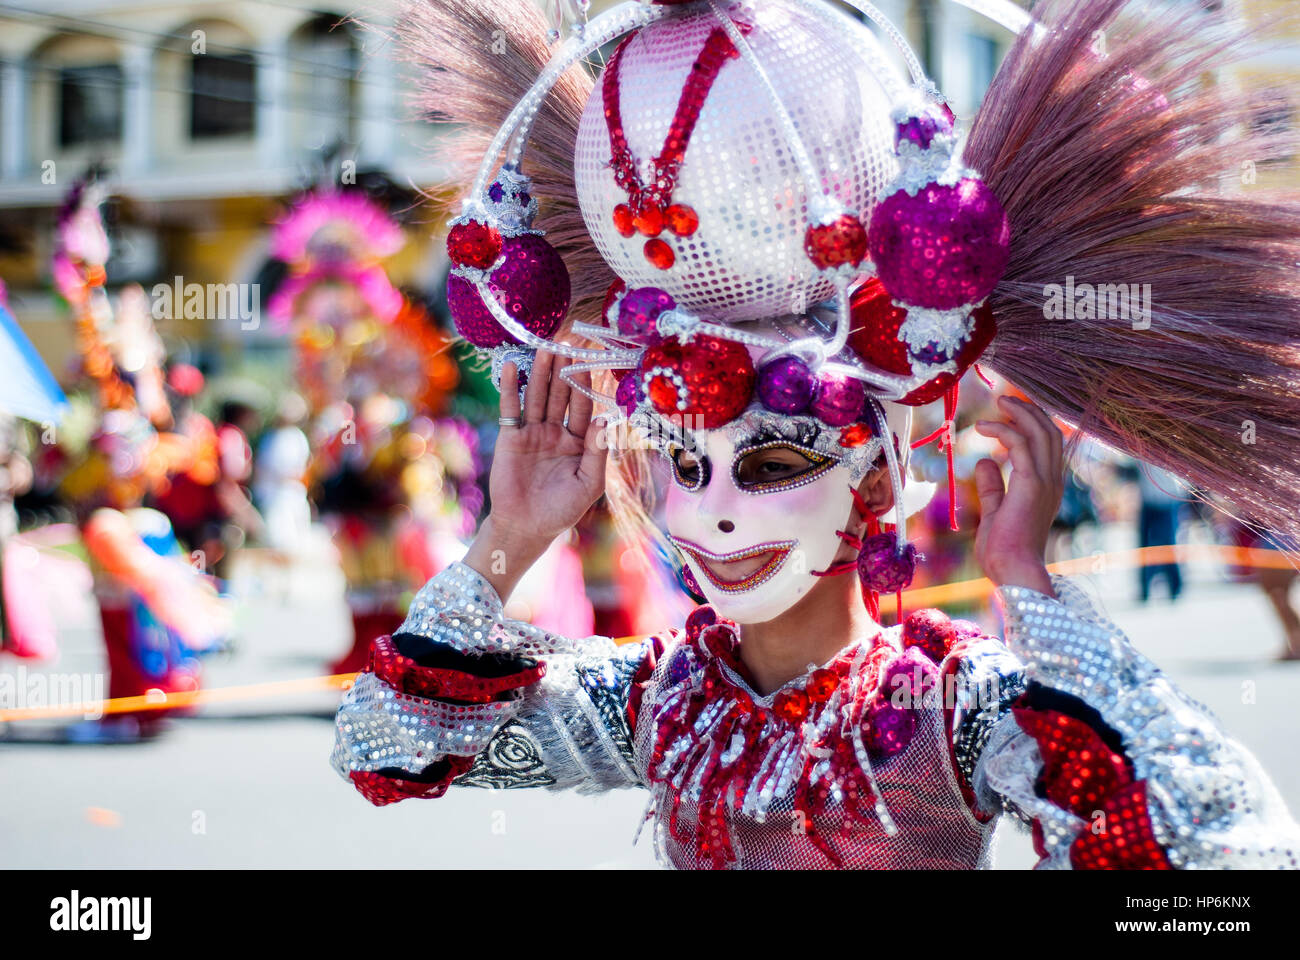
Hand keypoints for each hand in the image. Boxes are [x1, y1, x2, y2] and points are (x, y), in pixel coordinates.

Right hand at [464, 351, 607, 599]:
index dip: (586, 385)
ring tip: (545, 347)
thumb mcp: (589, 484)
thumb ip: (598, 452)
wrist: (525, 527)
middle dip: (564, 370)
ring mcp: (533, 433)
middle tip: (568, 343)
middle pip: (561, 395)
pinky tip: (513, 367)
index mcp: (579, 442)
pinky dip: (510, 388)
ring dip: (541, 372)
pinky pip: (511, 409)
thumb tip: (608, 419)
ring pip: (538, 396)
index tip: (589, 361)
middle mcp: (557, 432)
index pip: (584, 407)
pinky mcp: (510, 437)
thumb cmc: (561, 510)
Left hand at [973, 395, 1063, 595]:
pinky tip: (983, 427)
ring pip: (1041, 432)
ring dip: (1020, 412)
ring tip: (999, 402)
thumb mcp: (995, 512)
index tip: (1010, 409)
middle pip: (1050, 432)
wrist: (1013, 572)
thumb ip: (992, 487)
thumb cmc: (1003, 551)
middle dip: (1030, 410)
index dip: (1033, 422)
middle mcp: (1052, 481)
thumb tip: (984, 463)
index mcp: (1046, 487)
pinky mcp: (1031, 484)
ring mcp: (1045, 482)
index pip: (1049, 444)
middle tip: (1005, 398)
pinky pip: (1021, 444)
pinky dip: (1004, 429)